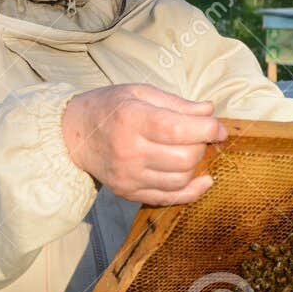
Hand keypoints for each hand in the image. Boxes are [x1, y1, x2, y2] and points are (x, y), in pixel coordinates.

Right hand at [61, 83, 226, 205]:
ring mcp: (128, 176)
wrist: (75, 135)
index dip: (207, 129)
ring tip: (190, 151)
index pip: (178, 129)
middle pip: (184, 158)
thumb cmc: (110, 108)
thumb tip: (209, 111)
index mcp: (132, 119)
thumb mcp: (140, 93)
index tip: (218, 128)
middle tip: (198, 137)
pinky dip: (192, 191)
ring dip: (195, 166)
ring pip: (180, 180)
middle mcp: (129, 151)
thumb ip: (177, 103)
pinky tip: (201, 179)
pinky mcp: (129, 193)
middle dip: (201, 146)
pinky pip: (169, 198)